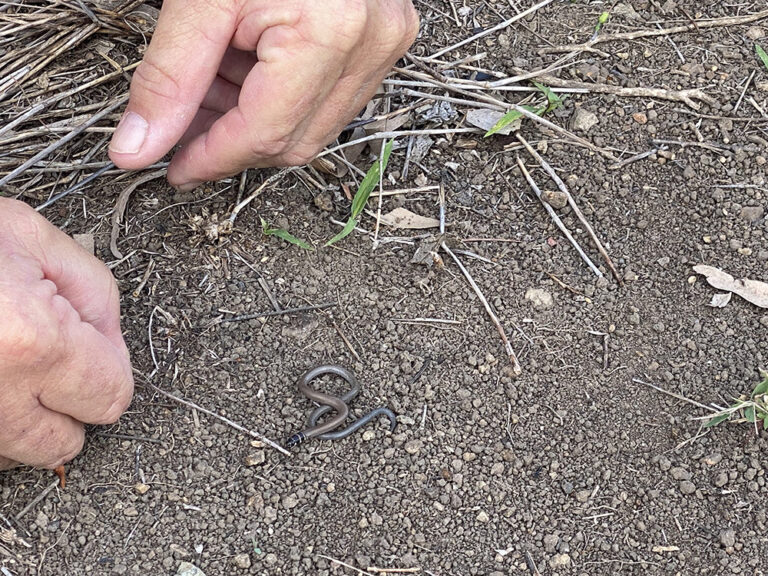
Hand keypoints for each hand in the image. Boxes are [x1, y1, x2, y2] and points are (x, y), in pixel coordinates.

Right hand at [0, 199, 132, 469]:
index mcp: (31, 341)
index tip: (95, 348)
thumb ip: (92, 290)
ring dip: (24, 417)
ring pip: (16, 453)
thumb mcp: (30, 237)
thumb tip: (110, 339)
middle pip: (64, 444)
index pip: (110, 397)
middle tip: (52, 361)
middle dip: (70, 405)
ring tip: (8, 362)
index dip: (110, 368)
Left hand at [108, 0, 418, 189]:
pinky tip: (248, 71)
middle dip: (232, 143)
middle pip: (294, 141)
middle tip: (184, 128)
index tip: (173, 167)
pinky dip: (282, 99)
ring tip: (214, 85)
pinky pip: (332, 99)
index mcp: (330, 31)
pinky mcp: (387, 38)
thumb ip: (168, 79)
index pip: (266, 133)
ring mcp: (386, 42)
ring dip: (256, 122)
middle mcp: (372, 43)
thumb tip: (139, 147)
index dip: (213, 159)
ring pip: (315, 127)